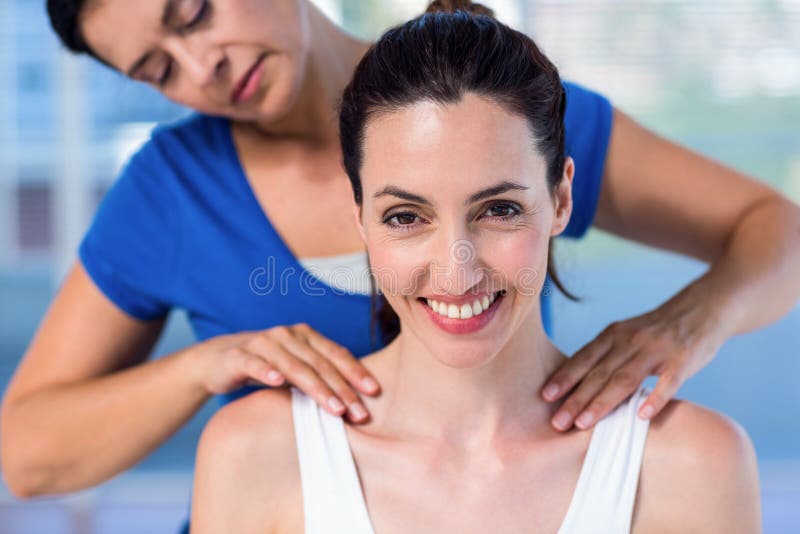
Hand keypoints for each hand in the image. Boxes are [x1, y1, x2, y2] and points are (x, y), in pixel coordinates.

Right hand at [189, 323, 379, 421]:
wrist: (217, 361)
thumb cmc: (266, 366)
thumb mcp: (295, 369)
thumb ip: (319, 376)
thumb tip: (354, 400)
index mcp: (305, 336)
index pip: (336, 354)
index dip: (356, 372)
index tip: (374, 392)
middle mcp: (287, 335)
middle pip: (320, 363)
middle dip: (342, 389)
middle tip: (359, 414)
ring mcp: (263, 343)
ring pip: (294, 366)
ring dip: (316, 387)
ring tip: (333, 409)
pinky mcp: (239, 355)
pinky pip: (255, 363)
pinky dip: (266, 371)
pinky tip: (278, 381)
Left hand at [541, 297, 727, 431]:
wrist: (702, 309)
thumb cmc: (656, 331)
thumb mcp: (626, 335)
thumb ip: (605, 357)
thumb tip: (574, 387)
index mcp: (614, 334)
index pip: (584, 358)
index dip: (564, 377)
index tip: (545, 397)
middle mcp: (631, 340)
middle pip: (599, 373)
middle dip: (576, 398)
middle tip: (557, 422)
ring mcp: (657, 349)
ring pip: (625, 379)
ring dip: (602, 402)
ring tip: (583, 424)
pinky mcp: (683, 359)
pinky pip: (668, 382)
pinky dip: (654, 398)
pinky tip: (641, 416)